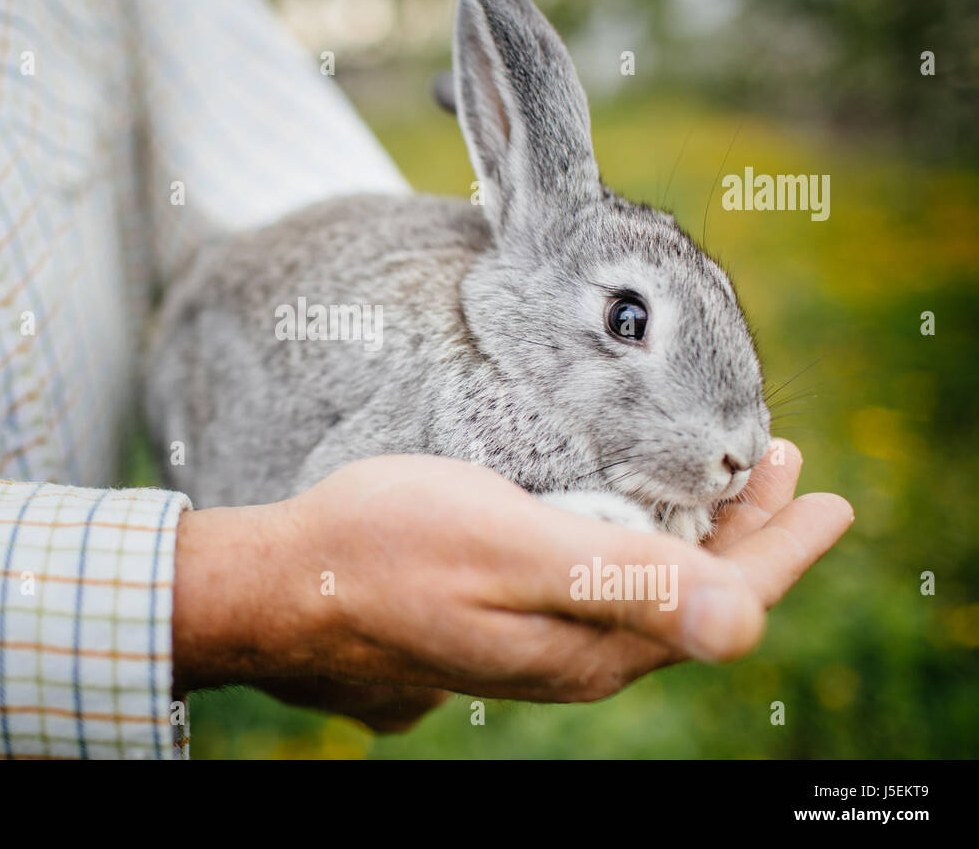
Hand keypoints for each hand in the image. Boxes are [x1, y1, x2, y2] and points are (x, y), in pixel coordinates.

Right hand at [172, 440, 850, 708]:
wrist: (289, 584)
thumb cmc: (388, 550)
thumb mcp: (511, 550)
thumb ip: (625, 583)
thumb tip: (749, 624)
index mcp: (590, 644)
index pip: (720, 602)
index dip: (781, 549)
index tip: (827, 496)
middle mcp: (576, 654)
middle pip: (693, 594)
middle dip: (746, 532)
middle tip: (779, 462)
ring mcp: (540, 640)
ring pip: (649, 587)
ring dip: (695, 532)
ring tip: (723, 479)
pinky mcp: (508, 616)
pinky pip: (603, 582)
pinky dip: (641, 539)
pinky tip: (632, 509)